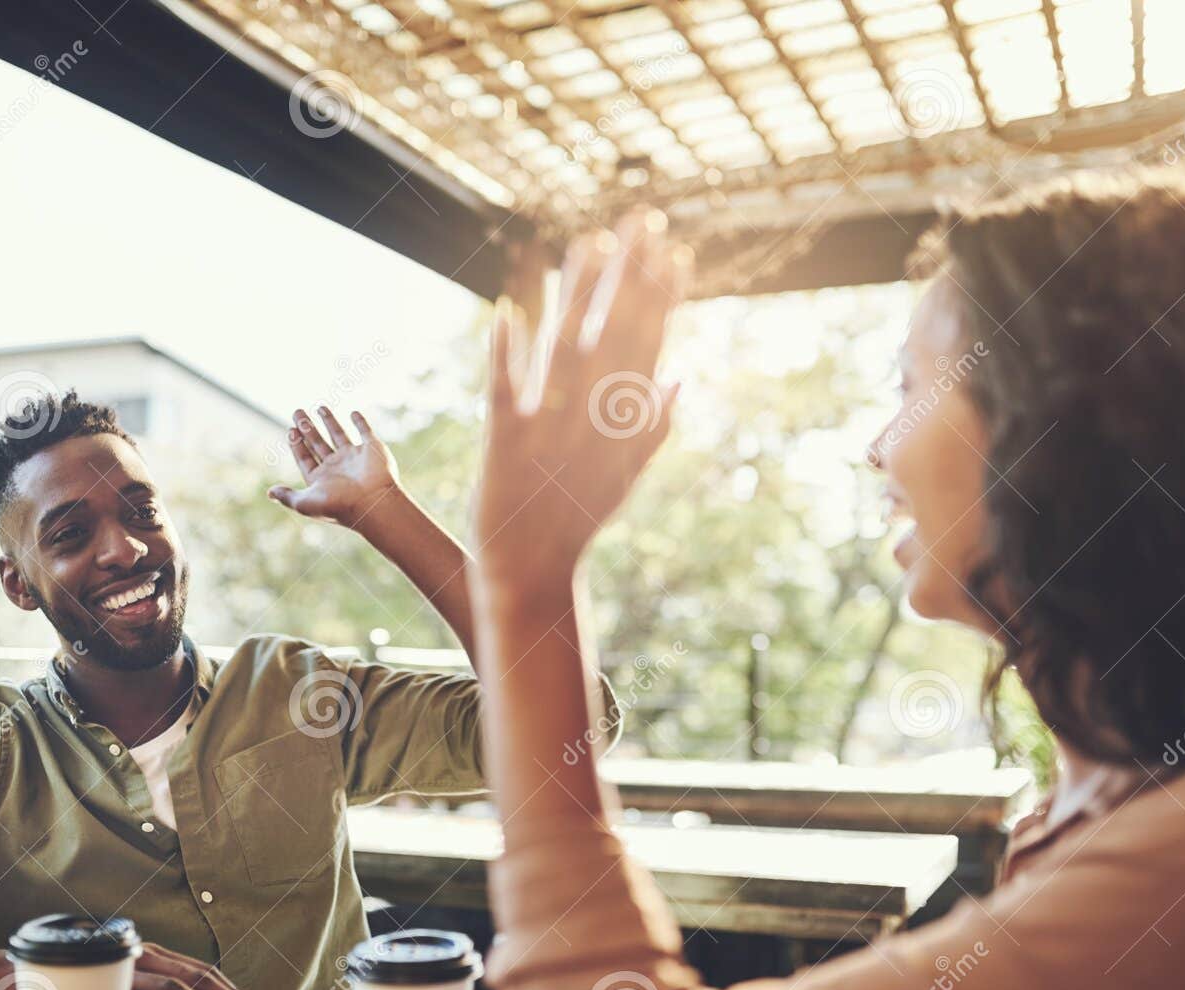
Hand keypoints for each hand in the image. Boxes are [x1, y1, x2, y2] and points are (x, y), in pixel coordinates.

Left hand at [268, 407, 400, 527]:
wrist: (374, 503)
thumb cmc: (339, 506)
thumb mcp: (305, 503)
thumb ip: (288, 496)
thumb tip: (269, 493)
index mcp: (322, 479)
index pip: (305, 458)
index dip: (296, 444)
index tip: (290, 430)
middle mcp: (337, 467)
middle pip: (318, 443)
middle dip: (307, 427)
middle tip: (297, 412)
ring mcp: (355, 458)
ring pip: (339, 435)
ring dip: (329, 421)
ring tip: (319, 407)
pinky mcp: (371, 449)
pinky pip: (365, 432)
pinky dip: (360, 422)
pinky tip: (353, 413)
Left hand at [473, 211, 688, 582]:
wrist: (532, 572)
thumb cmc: (575, 521)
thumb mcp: (624, 478)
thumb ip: (653, 428)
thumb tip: (680, 379)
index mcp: (619, 425)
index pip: (646, 348)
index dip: (660, 299)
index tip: (674, 253)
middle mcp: (590, 420)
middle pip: (613, 335)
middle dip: (629, 276)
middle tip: (642, 221)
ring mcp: (549, 429)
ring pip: (567, 351)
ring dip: (578, 297)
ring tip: (589, 244)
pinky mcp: (504, 443)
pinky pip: (505, 390)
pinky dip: (506, 354)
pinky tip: (508, 313)